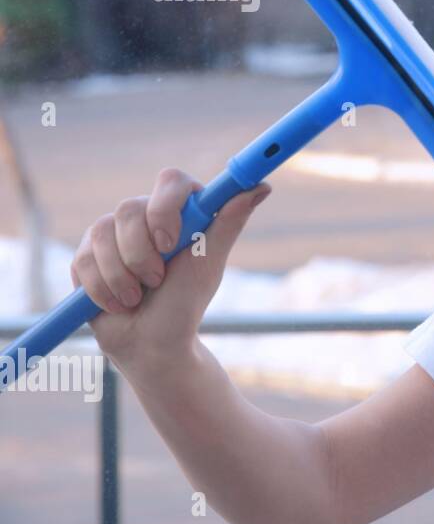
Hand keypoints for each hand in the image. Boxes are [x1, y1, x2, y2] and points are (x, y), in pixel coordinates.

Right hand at [73, 168, 271, 371]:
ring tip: (138, 297)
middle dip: (141, 254)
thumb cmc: (186, 302)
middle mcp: (145, 214)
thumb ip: (229, 222)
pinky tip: (118, 303)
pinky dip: (102, 288)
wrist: (151, 343)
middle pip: (129, 208)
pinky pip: (82, 259)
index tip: (170, 242)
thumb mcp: (209, 263)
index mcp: (182, 211)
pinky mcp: (86, 254)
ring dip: (122, 276)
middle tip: (157, 281)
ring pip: (101, 233)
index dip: (165, 207)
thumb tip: (260, 187)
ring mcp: (112, 232)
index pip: (171, 180)